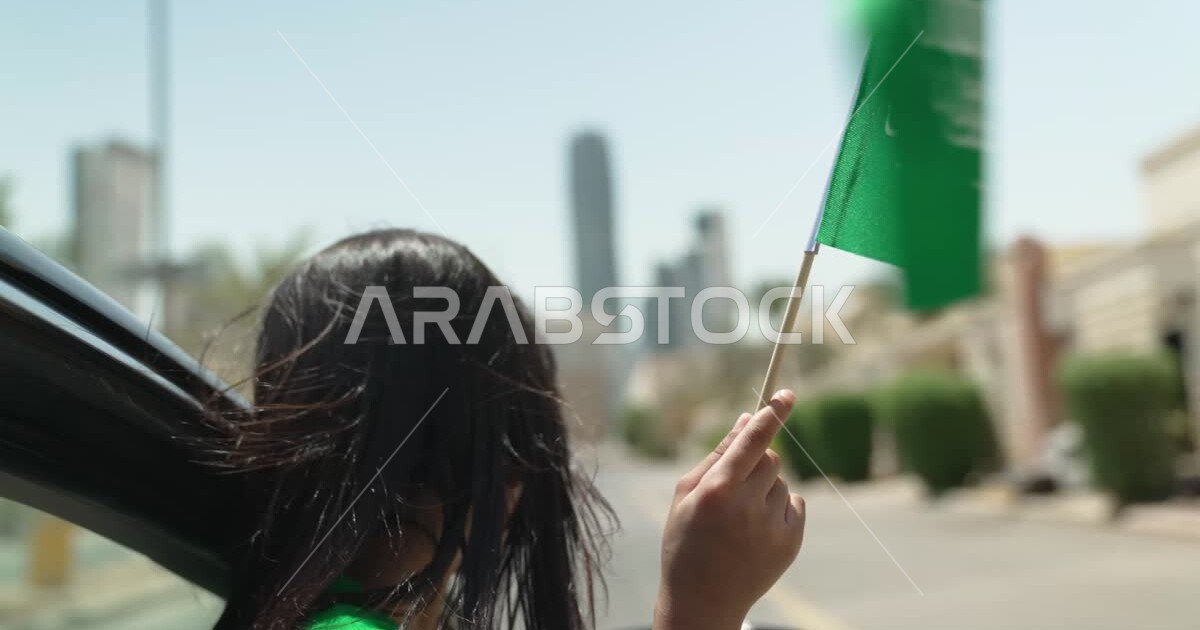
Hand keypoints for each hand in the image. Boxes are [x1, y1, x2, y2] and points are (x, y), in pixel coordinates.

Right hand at [653, 390, 806, 629]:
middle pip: (771, 458)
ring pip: (782, 482)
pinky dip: (779, 508)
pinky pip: (794, 505)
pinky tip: (755, 531)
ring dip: (765, 489)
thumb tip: (748, 418)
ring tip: (740, 520)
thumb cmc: (686, 540)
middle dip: (758, 460)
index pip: (753, 441)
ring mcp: (772, 526)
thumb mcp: (687, 494)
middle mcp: (748, 505)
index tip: (788, 395)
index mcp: (718, 490)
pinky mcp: (791, 542)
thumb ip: (718, 453)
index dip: (772, 414)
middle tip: (736, 483)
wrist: (702, 601)